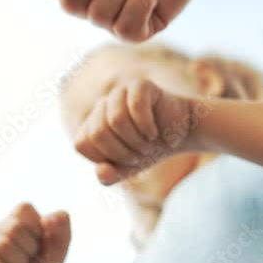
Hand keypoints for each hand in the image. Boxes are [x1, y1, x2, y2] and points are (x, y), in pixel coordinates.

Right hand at [0, 203, 69, 262]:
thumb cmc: (50, 261)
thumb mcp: (62, 243)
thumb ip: (62, 224)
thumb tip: (46, 220)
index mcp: (19, 217)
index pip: (23, 208)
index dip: (36, 226)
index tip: (41, 238)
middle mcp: (2, 227)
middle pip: (13, 229)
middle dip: (30, 248)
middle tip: (33, 256)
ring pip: (2, 246)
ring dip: (21, 262)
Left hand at [73, 79, 198, 184]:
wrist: (181, 134)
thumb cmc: (149, 149)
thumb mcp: (127, 169)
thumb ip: (110, 176)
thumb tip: (101, 173)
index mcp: (90, 124)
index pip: (81, 144)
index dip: (104, 158)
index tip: (123, 160)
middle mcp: (101, 106)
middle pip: (97, 133)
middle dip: (122, 152)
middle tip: (140, 155)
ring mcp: (119, 93)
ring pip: (116, 120)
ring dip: (136, 141)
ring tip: (148, 144)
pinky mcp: (139, 86)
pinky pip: (135, 107)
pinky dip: (147, 127)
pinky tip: (155, 132)